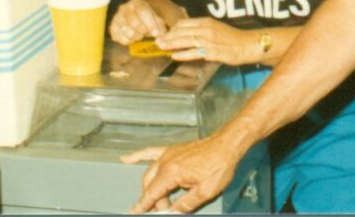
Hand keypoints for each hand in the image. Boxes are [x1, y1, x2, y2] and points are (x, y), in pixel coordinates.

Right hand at [109, 0, 167, 45]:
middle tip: (147, 32)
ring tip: (140, 33)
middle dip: (144, 31)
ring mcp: (116, 18)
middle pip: (134, 22)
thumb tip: (161, 34)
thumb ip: (160, 25)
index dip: (150, 23)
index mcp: (136, 2)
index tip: (156, 33)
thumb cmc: (146, 18)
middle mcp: (124, 8)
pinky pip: (122, 39)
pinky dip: (129, 41)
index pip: (143, 11)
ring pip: (128, 32)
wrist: (134, 18)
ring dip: (137, 36)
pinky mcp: (112, 28)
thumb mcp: (155, 18)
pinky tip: (132, 36)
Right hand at [122, 135, 239, 213]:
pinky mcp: (173, 149)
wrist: (227, 145)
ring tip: (158, 199)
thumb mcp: (204, 192)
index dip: (143, 206)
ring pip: (149, 173)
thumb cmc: (219, 165)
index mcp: (171, 172)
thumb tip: (170, 212)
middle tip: (165, 209)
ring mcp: (168, 153)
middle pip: (150, 186)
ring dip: (151, 187)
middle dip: (154, 200)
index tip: (135, 213)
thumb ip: (183, 205)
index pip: (151, 194)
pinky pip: (151, 152)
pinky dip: (138, 156)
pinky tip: (126, 159)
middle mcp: (165, 161)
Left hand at [158, 17, 254, 64]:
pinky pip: (194, 53)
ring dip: (172, 44)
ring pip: (185, 40)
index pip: (184, 23)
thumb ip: (203, 29)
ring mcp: (209, 40)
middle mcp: (206, 29)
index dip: (172, 29)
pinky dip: (183, 54)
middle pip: (182, 31)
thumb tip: (189, 33)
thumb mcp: (216, 28)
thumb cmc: (233, 38)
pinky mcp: (212, 52)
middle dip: (168, 36)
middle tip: (157, 41)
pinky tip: (175, 56)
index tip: (165, 34)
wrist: (248, 44)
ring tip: (161, 47)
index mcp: (206, 22)